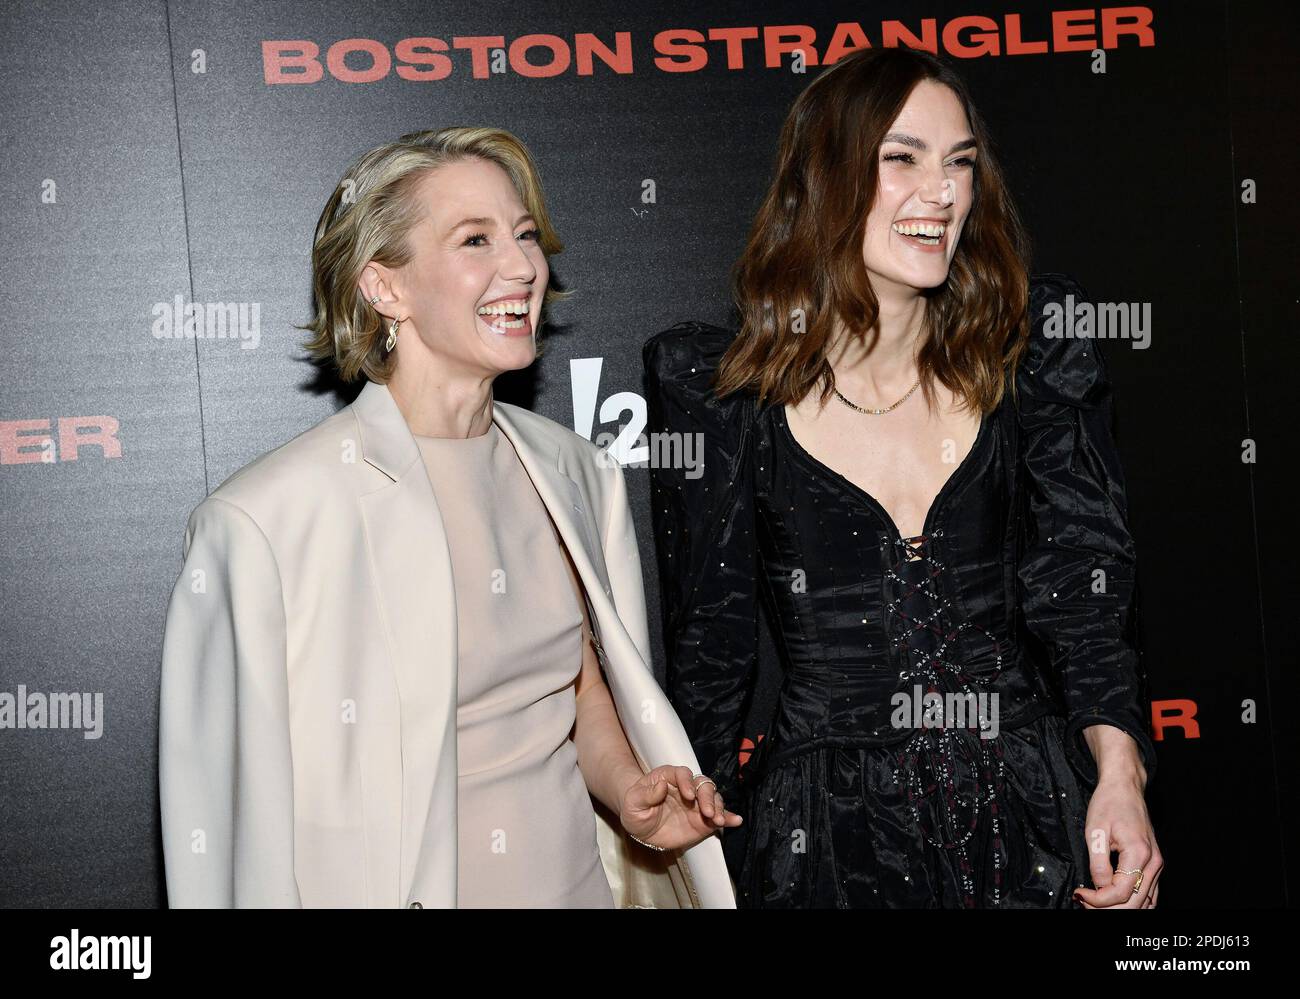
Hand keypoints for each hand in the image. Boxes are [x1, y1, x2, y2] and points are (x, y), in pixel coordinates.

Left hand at [618, 765, 742, 851]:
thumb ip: (646, 794)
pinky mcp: (703, 820)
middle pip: (703, 784)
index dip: (687, 782)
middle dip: (707, 796)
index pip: (682, 774)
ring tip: (717, 819)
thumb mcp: (634, 802)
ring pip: (713, 798)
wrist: (640, 828)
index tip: (688, 795)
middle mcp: (687, 787)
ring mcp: (696, 803)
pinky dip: (728, 817)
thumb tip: (661, 786)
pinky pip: (718, 816)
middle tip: (706, 811)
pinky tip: (735, 820)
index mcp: (669, 777)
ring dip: (718, 807)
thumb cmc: (635, 809)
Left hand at [1073, 772, 1162, 908]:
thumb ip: (1097, 862)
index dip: (1097, 899)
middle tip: (1084, 901)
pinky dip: (1132, 902)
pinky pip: (1149, 894)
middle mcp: (1154, 862)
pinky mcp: (1154, 864)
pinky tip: (1113, 900)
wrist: (1125, 786)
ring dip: (1120, 907)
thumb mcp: (1094, 830)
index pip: (1120, 892)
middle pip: (1134, 903)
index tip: (1079, 892)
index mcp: (1139, 853)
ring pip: (1144, 902)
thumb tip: (1098, 886)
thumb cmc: (1109, 803)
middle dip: (1107, 907)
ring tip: (1095, 901)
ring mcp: (1157, 864)